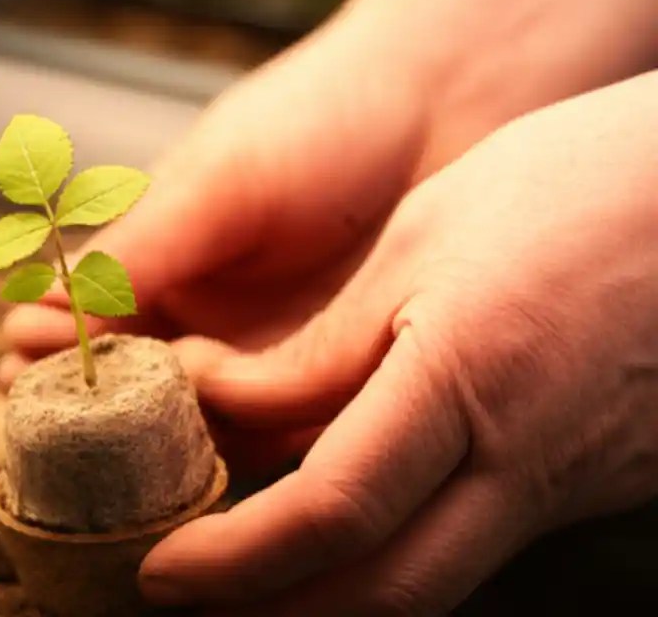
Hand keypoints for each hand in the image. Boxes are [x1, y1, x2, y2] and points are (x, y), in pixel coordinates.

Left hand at [140, 71, 657, 614]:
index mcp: (469, 378)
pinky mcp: (594, 485)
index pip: (333, 511)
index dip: (237, 560)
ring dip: (329, 598)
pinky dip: (395, 555)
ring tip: (246, 578)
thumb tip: (230, 405)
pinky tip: (344, 530)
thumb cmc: (577, 184)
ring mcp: (575, 485)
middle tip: (185, 602)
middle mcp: (529, 459)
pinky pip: (479, 542)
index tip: (165, 572)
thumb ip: (328, 345)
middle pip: (388, 592)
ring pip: (435, 583)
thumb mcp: (423, 239)